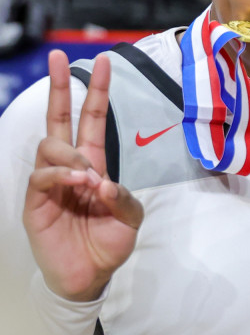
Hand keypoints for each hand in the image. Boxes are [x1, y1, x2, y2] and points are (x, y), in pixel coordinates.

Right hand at [22, 51, 143, 301]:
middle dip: (59, 87)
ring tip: (88, 177)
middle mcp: (69, 168)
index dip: (96, 92)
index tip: (103, 61)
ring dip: (71, 154)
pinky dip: (61, 176)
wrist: (90, 276)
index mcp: (93, 164)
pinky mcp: (35, 202)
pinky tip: (78, 184)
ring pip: (50, 146)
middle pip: (59, 119)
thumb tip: (103, 183)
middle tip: (58, 58)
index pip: (91, 120)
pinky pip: (41, 176)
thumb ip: (123, 199)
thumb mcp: (130, 218)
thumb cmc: (108, 242)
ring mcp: (50, 183)